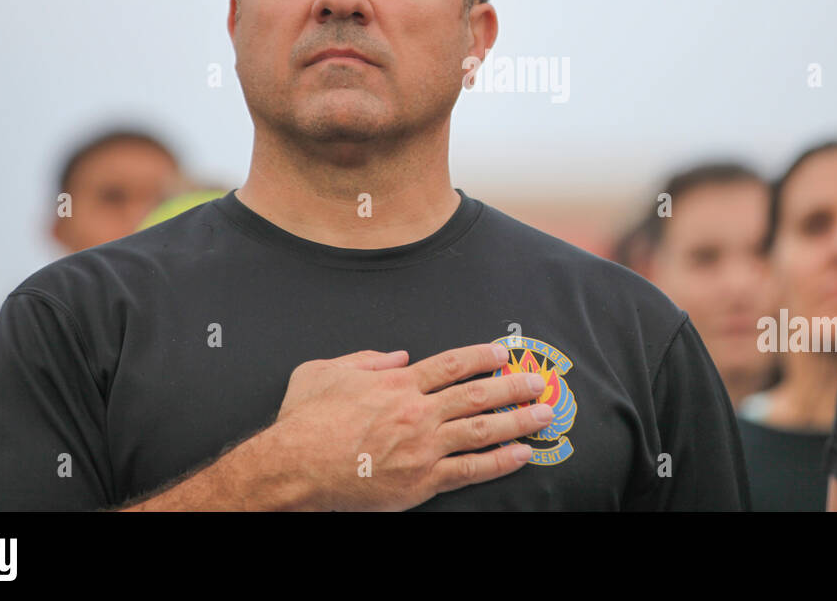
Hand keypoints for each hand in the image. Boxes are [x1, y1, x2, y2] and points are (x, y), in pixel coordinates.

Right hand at [266, 343, 553, 510]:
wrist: (292, 468)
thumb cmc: (304, 420)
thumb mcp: (324, 371)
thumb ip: (365, 358)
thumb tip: (398, 357)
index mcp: (397, 383)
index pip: (452, 365)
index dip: (482, 357)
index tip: (503, 353)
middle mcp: (416, 412)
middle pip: (477, 395)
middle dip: (513, 386)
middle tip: (538, 381)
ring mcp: (422, 448)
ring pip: (481, 431)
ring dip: (518, 421)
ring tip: (544, 414)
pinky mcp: (420, 481)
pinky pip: (470, 471)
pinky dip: (499, 462)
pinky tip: (521, 455)